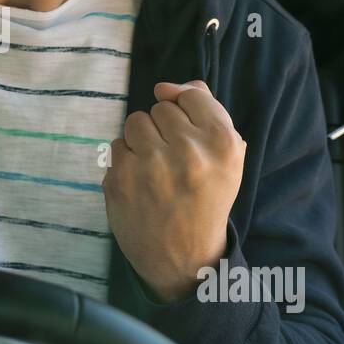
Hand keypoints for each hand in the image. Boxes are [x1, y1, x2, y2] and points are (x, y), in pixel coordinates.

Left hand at [102, 80, 246, 301]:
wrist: (184, 257)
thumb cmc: (206, 199)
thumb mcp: (227, 158)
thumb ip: (206, 112)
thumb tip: (166, 86)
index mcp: (223, 143)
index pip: (191, 95)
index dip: (186, 113)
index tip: (188, 137)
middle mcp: (187, 151)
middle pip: (161, 109)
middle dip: (164, 130)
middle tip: (174, 162)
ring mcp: (150, 165)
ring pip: (135, 121)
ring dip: (141, 141)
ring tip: (155, 169)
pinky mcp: (120, 179)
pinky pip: (116, 146)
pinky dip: (125, 161)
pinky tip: (140, 184)